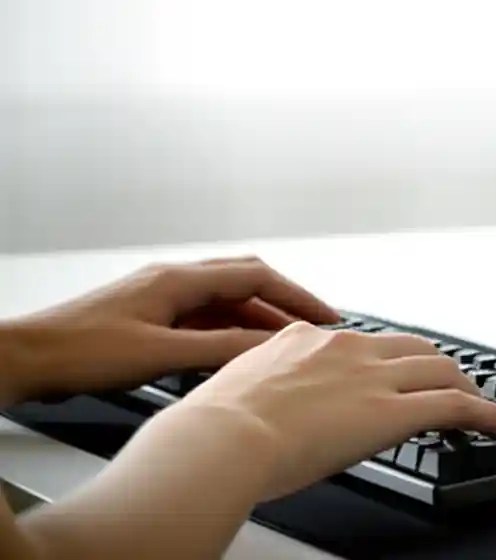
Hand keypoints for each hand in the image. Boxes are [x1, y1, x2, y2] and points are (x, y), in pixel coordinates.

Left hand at [0, 257, 341, 405]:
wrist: (24, 360)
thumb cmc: (77, 352)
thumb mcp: (159, 354)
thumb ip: (218, 348)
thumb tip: (267, 346)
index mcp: (177, 279)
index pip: (256, 275)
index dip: (297, 295)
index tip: (326, 315)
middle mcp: (171, 281)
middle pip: (245, 282)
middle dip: (284, 303)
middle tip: (315, 326)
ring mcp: (158, 298)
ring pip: (223, 302)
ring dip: (257, 320)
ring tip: (286, 346)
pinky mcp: (147, 319)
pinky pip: (202, 319)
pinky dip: (228, 333)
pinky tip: (238, 355)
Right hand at [169, 322, 495, 499]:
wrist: (221, 439)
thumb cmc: (215, 426)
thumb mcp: (237, 387)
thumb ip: (263, 384)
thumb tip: (262, 403)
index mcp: (305, 339)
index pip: (363, 342)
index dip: (387, 360)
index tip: (393, 374)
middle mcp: (346, 348)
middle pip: (414, 347)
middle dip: (437, 367)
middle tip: (450, 386)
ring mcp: (373, 376)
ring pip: (441, 370)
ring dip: (466, 389)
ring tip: (480, 406)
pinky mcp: (393, 410)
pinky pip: (456, 405)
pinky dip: (486, 413)